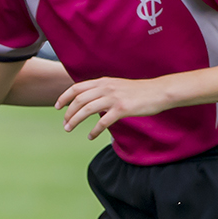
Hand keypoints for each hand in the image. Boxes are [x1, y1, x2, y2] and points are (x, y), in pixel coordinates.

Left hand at [56, 76, 170, 138]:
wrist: (160, 91)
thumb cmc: (139, 91)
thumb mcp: (117, 86)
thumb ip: (102, 91)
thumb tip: (88, 101)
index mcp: (103, 82)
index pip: (77, 88)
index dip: (64, 97)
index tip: (57, 107)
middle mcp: (106, 88)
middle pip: (78, 100)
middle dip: (68, 113)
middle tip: (64, 124)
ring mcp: (114, 98)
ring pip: (86, 110)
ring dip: (75, 121)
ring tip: (69, 129)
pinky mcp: (122, 108)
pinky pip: (103, 121)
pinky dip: (94, 130)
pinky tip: (90, 136)